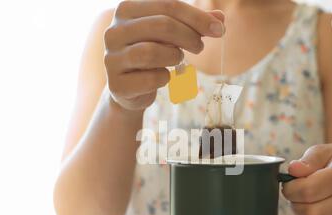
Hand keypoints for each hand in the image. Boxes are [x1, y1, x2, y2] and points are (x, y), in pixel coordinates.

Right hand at [104, 0, 224, 110]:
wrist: (129, 89)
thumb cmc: (152, 54)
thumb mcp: (171, 35)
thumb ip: (194, 25)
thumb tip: (220, 18)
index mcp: (127, 9)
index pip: (167, 5)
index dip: (197, 17)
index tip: (220, 29)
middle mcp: (114, 31)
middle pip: (161, 26)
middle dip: (189, 36)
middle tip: (200, 47)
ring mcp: (111, 58)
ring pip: (152, 52)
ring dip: (174, 57)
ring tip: (177, 59)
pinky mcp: (116, 84)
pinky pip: (150, 79)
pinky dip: (164, 78)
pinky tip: (163, 77)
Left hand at [282, 144, 331, 214]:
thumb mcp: (325, 151)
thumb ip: (309, 159)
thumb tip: (293, 170)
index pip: (309, 189)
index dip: (291, 188)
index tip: (289, 183)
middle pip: (311, 212)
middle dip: (294, 203)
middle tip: (295, 193)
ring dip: (301, 214)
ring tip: (304, 201)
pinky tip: (313, 212)